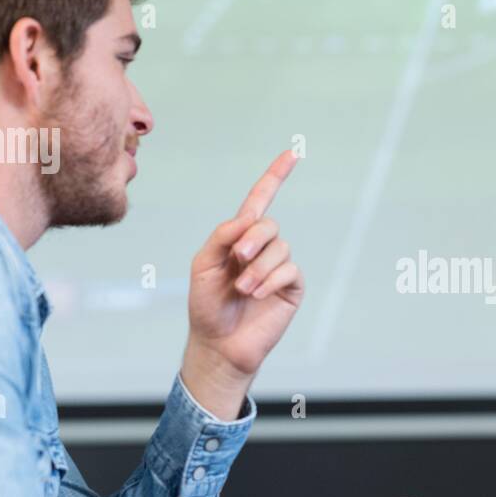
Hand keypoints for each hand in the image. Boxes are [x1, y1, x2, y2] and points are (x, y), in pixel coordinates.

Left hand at [182, 150, 303, 417]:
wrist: (218, 343)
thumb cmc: (206, 305)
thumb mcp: (203, 264)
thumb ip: (222, 236)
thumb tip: (250, 219)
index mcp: (239, 237)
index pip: (260, 200)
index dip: (275, 176)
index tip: (292, 154)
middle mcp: (262, 248)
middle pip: (268, 224)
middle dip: (253, 239)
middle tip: (237, 259)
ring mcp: (279, 267)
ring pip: (279, 247)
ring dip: (258, 268)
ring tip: (243, 289)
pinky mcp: (291, 287)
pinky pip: (289, 269)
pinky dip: (270, 280)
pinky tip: (257, 294)